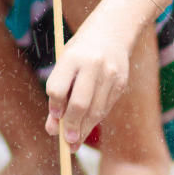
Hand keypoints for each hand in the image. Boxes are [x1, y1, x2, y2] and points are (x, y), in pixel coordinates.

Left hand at [43, 20, 128, 149]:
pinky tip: (87, 127)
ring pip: (96, 110)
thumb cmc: (81, 51)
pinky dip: (95, 120)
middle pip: (79, 103)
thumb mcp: (65, 64)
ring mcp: (110, 74)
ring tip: (74, 143)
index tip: (54, 120)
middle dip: (71, 126)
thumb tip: (52, 130)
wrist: (113, 30)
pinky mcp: (121, 83)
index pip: (58, 89)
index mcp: (72, 57)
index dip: (54, 108)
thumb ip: (58, 95)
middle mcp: (93, 65)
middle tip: (66, 143)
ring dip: (84, 130)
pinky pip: (106, 108)